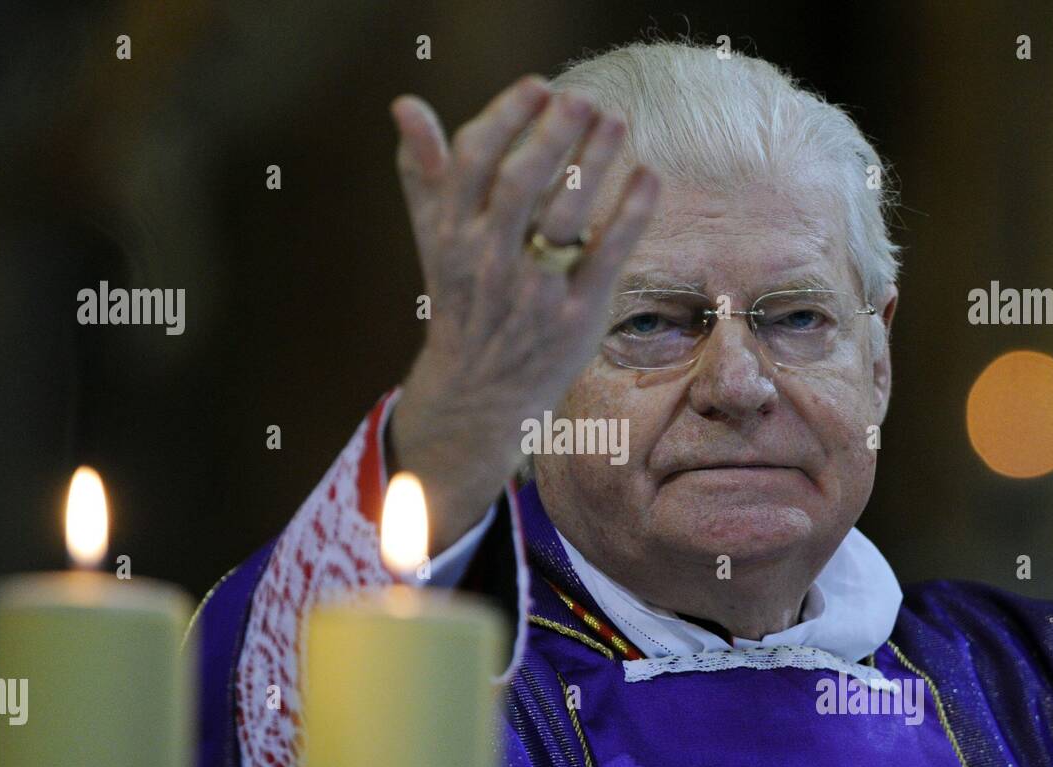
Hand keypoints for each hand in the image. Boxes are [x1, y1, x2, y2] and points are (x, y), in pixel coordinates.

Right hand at [386, 75, 660, 553]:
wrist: (478, 394)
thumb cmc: (462, 300)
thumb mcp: (434, 239)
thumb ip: (423, 171)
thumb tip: (404, 105)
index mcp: (452, 234)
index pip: (473, 161)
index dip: (506, 117)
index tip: (538, 87)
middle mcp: (489, 261)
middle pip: (521, 183)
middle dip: (553, 134)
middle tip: (583, 97)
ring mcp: (534, 290)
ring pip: (566, 216)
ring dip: (594, 162)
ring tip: (615, 120)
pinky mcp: (576, 315)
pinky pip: (608, 255)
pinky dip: (631, 213)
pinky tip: (648, 176)